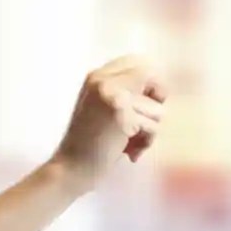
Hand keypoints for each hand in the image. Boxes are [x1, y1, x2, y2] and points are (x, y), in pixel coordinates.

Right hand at [50, 55, 168, 190]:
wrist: (70, 168)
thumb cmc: (89, 143)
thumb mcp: (100, 106)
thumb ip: (123, 92)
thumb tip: (161, 88)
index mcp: (96, 76)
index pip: (138, 62)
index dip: (150, 82)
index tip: (148, 100)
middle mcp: (103, 80)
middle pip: (152, 77)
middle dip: (156, 102)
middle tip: (144, 122)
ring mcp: (112, 96)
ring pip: (156, 108)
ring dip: (149, 131)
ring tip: (129, 143)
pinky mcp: (121, 116)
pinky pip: (153, 127)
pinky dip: (145, 143)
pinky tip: (128, 152)